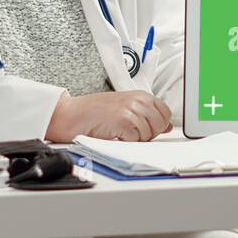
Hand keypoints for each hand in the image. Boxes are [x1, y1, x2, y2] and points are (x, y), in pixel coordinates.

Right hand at [46, 90, 172, 142]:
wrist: (71, 115)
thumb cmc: (94, 112)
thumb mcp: (124, 107)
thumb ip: (146, 115)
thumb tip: (167, 126)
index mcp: (140, 95)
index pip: (165, 112)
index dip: (157, 125)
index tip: (145, 128)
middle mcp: (138, 101)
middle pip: (159, 125)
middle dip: (148, 134)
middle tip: (129, 132)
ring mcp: (131, 111)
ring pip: (148, 134)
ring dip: (135, 139)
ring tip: (119, 132)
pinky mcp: (123, 122)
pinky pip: (136, 140)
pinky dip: (125, 142)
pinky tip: (114, 135)